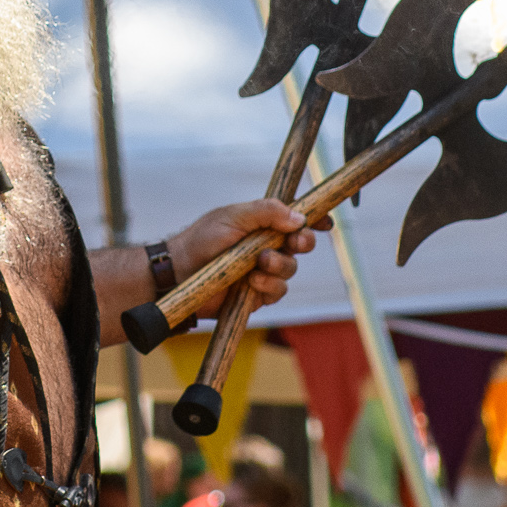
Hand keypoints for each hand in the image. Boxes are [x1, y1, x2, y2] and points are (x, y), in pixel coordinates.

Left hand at [172, 199, 319, 312]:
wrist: (180, 272)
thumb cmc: (203, 239)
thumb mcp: (234, 216)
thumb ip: (266, 212)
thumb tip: (299, 218)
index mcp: (263, 224)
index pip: (296, 220)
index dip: (315, 220)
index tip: (326, 222)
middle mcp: (267, 246)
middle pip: (302, 244)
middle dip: (303, 243)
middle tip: (294, 243)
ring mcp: (263, 271)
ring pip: (291, 269)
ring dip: (279, 265)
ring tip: (258, 264)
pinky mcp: (257, 294)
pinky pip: (277, 292)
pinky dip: (268, 286)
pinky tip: (251, 282)